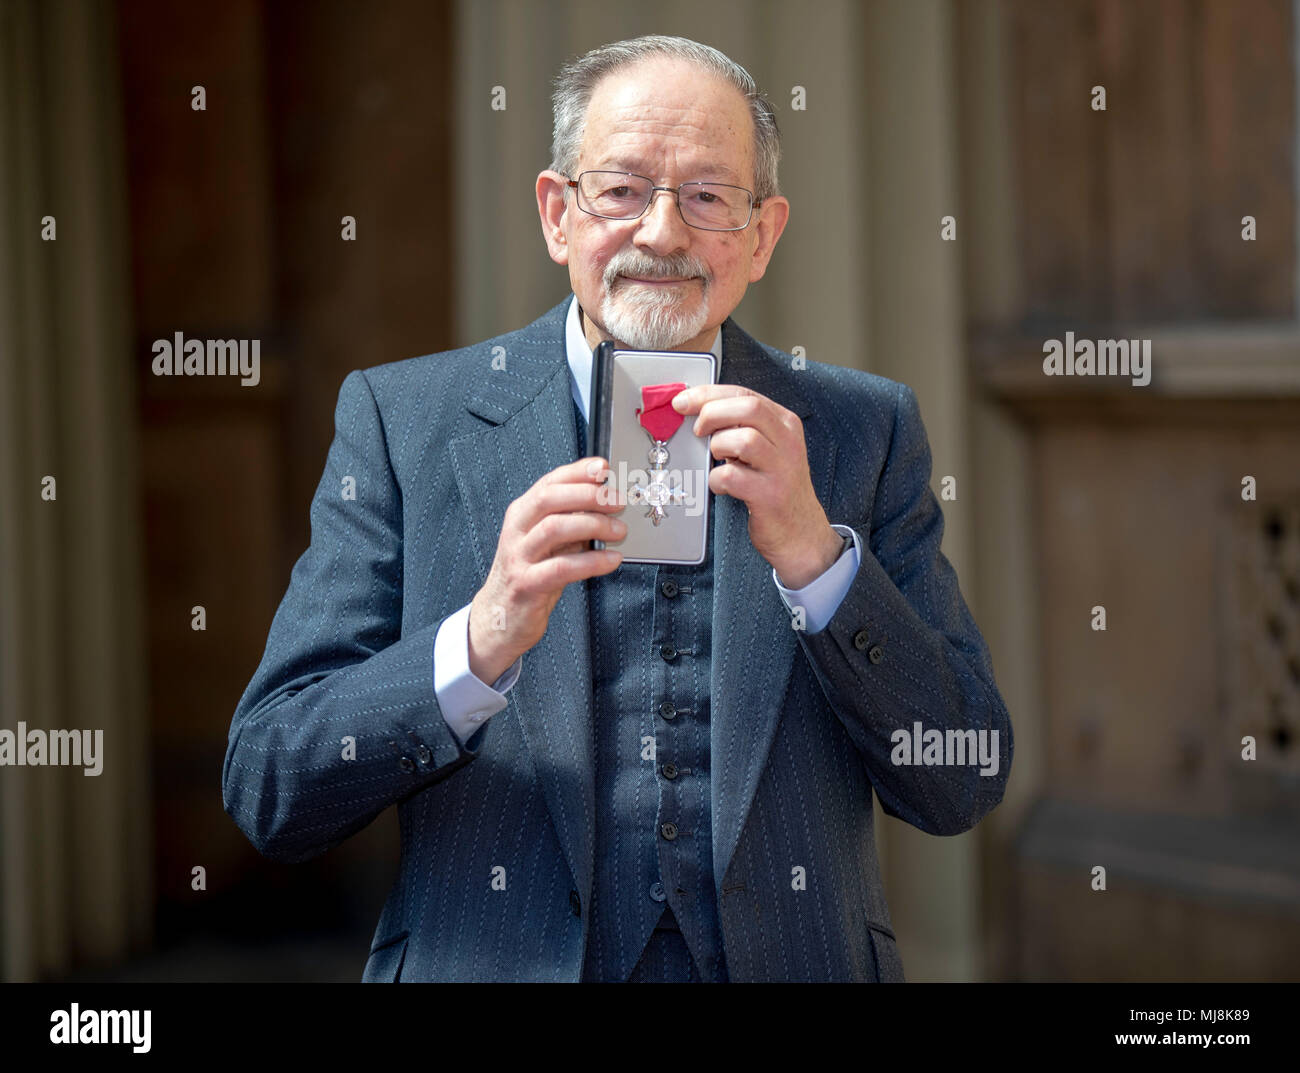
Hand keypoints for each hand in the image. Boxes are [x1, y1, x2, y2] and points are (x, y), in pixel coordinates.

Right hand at [468, 457, 625, 681]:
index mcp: (521, 515)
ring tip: (619, 531)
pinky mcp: (525, 585)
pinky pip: (561, 568)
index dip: (577, 472)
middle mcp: (516, 531)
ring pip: (554, 528)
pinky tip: (611, 560)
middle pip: (549, 499)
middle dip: (588, 495)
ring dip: (593, 525)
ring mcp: (518, 557)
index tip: (604, 468)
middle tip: (617, 501)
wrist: (499, 619)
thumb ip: (571, 523)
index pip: (549, 482)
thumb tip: (605, 503)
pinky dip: (591, 562)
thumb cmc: (529, 576)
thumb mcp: (549, 544)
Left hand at [673, 385, 842, 588]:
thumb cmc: (775, 487)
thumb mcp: (767, 450)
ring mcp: (781, 469)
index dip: (708, 394)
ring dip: (718, 447)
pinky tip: (722, 486)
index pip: (745, 394)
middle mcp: (787, 442)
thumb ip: (741, 427)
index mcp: (785, 424)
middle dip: (712, 413)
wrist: (800, 532)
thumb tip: (697, 411)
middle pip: (748, 408)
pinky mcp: (770, 495)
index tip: (683, 401)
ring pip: (742, 439)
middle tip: (697, 430)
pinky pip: (731, 476)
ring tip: (718, 460)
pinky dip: (716, 479)